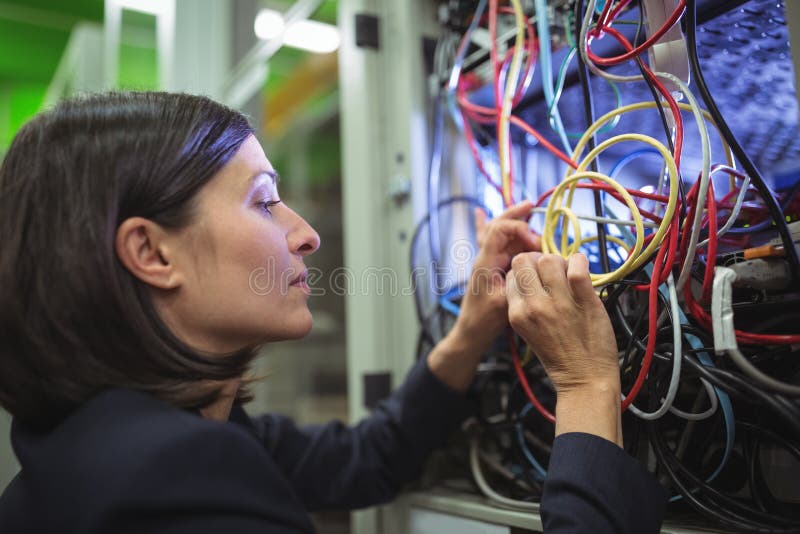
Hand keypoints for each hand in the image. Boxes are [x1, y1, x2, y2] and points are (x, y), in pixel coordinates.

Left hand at [455, 201, 540, 352]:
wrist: (471, 332)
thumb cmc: (486, 320)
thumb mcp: (505, 302)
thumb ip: (519, 280)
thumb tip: (537, 262)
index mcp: (486, 261)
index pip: (500, 231)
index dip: (520, 229)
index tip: (537, 243)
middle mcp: (485, 257)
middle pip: (499, 225)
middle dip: (516, 215)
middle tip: (531, 205)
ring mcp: (488, 261)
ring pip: (500, 233)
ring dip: (514, 221)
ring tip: (527, 208)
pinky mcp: (491, 268)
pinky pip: (492, 243)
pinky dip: (487, 227)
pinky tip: (478, 213)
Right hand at [506, 252, 621, 444]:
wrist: (585, 380)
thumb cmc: (561, 359)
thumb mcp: (529, 332)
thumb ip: (526, 306)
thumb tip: (532, 277)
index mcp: (517, 314)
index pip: (511, 274)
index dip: (525, 270)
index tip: (536, 275)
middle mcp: (534, 306)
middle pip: (525, 260)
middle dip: (538, 260)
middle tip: (552, 271)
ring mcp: (559, 303)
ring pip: (549, 259)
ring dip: (560, 261)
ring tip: (568, 274)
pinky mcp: (584, 300)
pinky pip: (577, 266)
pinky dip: (580, 262)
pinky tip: (582, 268)